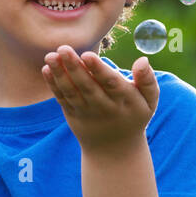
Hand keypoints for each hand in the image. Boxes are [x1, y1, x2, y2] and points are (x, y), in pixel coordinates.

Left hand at [41, 46, 158, 151]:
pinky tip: (46, 69)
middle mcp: (103, 106)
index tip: (87, 54)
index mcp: (124, 100)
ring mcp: (85, 111)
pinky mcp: (72, 114)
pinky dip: (53, 85)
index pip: (110, 83)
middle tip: (63, 48)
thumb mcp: (149, 101)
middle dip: (74, 67)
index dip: (98, 69)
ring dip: (59, 74)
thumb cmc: (134, 115)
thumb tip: (143, 60)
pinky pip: (62, 98)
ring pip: (71, 92)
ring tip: (51, 56)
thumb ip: (147, 80)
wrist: (114, 149)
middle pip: (87, 86)